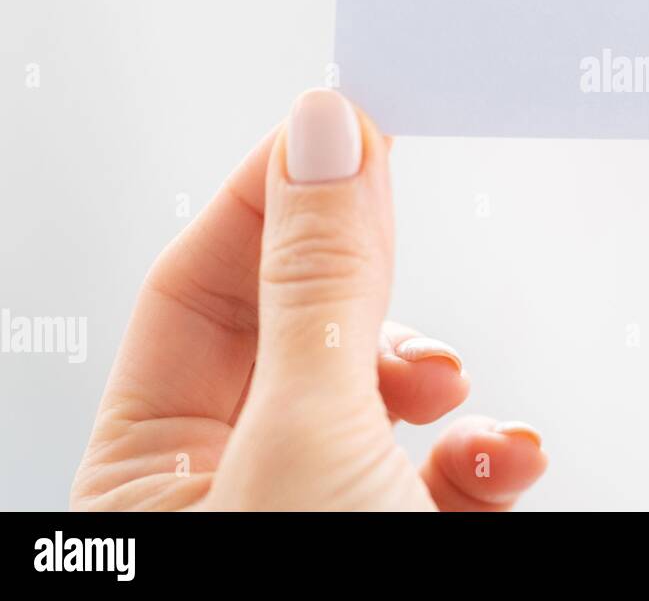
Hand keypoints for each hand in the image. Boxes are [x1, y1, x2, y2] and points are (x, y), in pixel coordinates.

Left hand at [72, 89, 545, 509]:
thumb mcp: (309, 432)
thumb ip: (320, 283)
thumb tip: (324, 136)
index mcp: (149, 475)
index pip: (195, 289)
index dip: (266, 195)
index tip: (336, 121)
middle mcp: (226, 487)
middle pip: (296, 328)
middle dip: (363, 279)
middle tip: (398, 180)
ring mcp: (315, 508)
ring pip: (376, 392)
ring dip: (434, 377)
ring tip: (451, 385)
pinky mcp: (395, 527)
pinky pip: (438, 462)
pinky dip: (482, 447)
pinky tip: (500, 455)